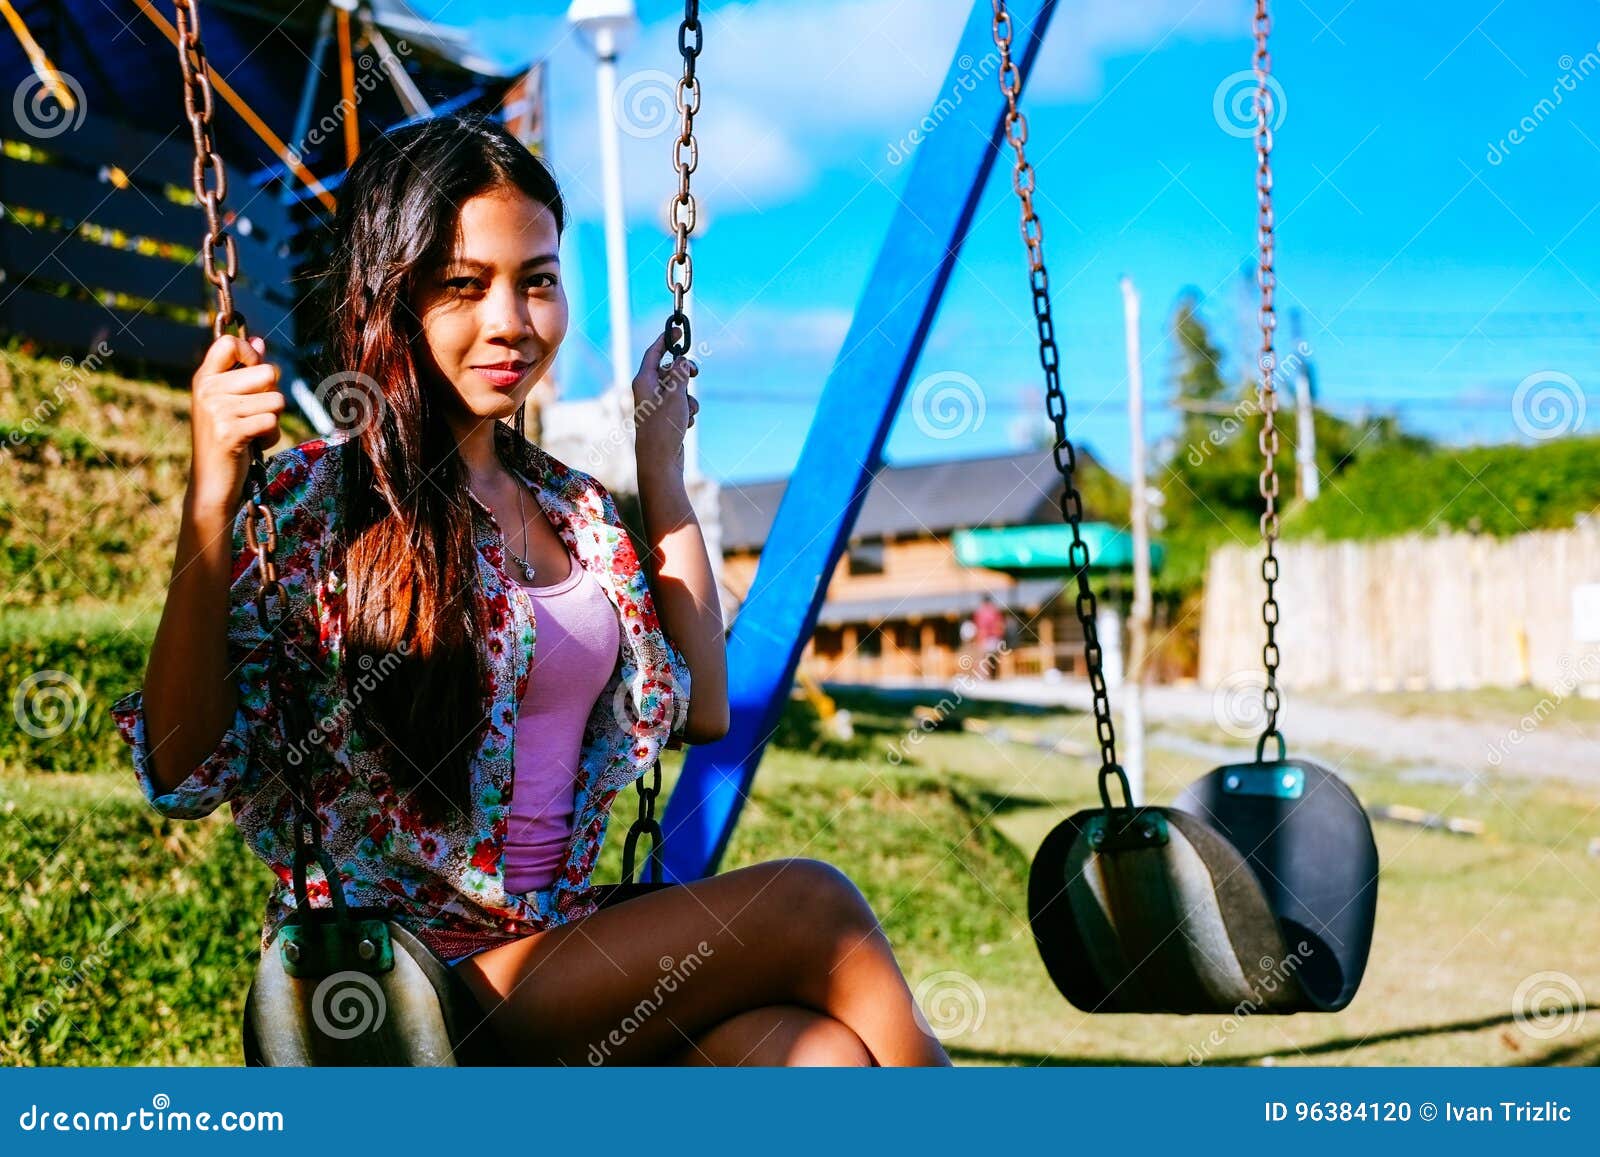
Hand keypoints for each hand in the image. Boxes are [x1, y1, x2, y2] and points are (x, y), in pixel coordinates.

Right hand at [188, 333, 284, 516]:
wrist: (210, 482)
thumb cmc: (225, 439)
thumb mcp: (229, 402)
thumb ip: (243, 371)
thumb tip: (259, 340)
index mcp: (204, 378)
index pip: (229, 343)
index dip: (252, 354)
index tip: (253, 371)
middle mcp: (207, 390)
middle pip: (268, 372)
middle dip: (272, 395)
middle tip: (254, 414)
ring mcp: (216, 410)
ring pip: (276, 399)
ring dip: (272, 419)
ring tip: (252, 431)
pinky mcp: (230, 432)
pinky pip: (272, 422)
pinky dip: (271, 436)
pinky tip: (254, 444)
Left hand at [631, 321, 699, 481]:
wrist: (660, 461)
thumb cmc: (663, 427)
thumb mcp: (675, 394)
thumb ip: (680, 373)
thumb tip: (682, 360)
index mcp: (644, 380)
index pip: (654, 352)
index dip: (666, 339)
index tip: (677, 328)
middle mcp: (648, 390)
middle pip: (670, 369)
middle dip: (685, 374)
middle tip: (695, 373)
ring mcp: (657, 405)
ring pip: (680, 389)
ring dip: (689, 398)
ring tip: (686, 411)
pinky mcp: (666, 417)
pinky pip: (682, 405)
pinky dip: (687, 411)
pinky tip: (685, 424)